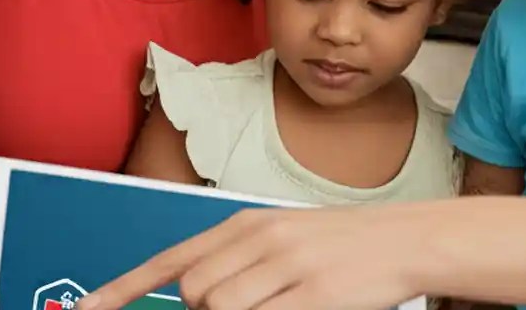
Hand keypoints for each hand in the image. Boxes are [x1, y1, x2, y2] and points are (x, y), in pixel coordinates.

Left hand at [77, 203, 437, 309]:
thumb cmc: (340, 244)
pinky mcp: (315, 297)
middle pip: (194, 295)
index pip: (170, 260)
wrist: (403, 239)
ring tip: (272, 307)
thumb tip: (192, 293)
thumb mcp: (280, 239)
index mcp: (246, 224)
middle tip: (240, 309)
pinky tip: (288, 309)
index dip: (123, 289)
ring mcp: (288, 268)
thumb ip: (232, 261)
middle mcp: (261, 241)